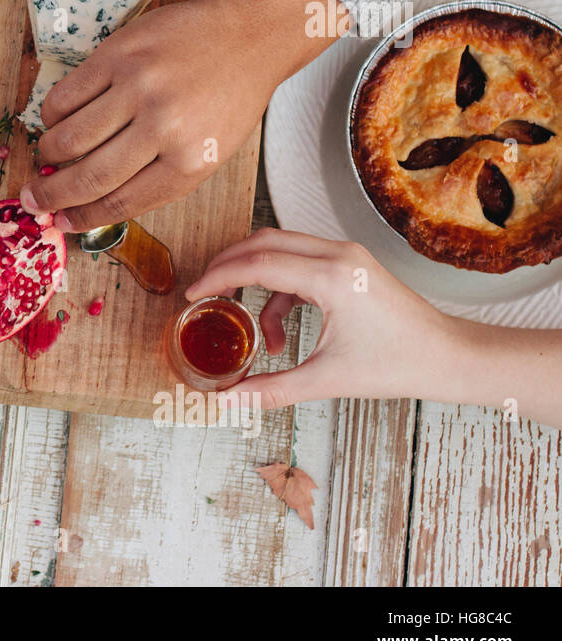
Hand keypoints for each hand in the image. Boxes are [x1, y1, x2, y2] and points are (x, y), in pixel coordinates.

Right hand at [19, 0, 344, 231]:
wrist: (248, 33)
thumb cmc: (228, 97)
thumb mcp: (208, 153)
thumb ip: (157, 180)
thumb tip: (95, 204)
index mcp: (189, 161)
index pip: (121, 202)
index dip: (84, 217)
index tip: (62, 222)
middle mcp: (162, 125)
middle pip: (89, 176)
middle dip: (52, 196)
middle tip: (33, 200)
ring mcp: (137, 86)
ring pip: (69, 137)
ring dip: (49, 154)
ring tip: (47, 158)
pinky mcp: (118, 54)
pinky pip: (66, 95)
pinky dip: (52, 114)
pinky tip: (57, 119)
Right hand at [185, 229, 460, 406]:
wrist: (448, 357)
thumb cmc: (399, 365)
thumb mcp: (327, 380)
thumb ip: (271, 388)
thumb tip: (227, 400)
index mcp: (332, 276)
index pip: (258, 263)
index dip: (218, 277)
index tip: (193, 293)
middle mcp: (338, 255)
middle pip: (263, 241)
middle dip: (228, 264)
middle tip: (204, 290)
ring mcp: (346, 255)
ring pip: (281, 248)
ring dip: (255, 279)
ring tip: (247, 324)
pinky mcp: (350, 264)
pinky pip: (299, 263)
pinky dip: (280, 290)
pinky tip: (281, 333)